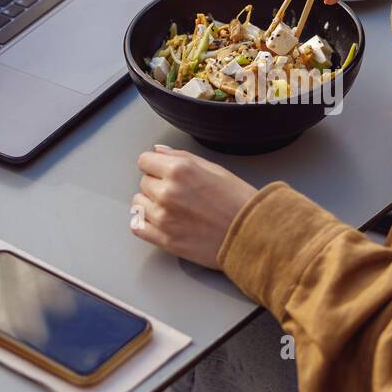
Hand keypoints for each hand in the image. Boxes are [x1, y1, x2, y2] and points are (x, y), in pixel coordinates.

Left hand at [131, 145, 257, 268]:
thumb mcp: (215, 168)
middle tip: (180, 194)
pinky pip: (138, 226)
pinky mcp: (165, 240)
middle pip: (144, 182)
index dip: (156, 165)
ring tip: (174, 209)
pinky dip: (146, 223)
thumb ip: (181, 157)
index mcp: (180, 170)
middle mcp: (167, 192)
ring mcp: (164, 218)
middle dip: (158, 185)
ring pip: (139, 203)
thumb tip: (158, 152)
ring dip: (151, 204)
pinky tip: (162, 222)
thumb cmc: (239, 201)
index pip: (145, 161)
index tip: (164, 172)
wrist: (253, 235)